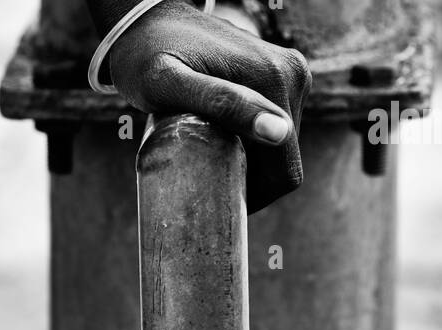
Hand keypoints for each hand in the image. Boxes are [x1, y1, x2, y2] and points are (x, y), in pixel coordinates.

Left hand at [105, 0, 310, 212]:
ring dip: (252, 163)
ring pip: (281, 148)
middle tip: (208, 178)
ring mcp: (292, 73)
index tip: (218, 198)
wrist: (149, 20)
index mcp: (276, 80)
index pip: (284, 171)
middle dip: (253, 179)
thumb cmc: (148, 56)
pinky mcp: (283, 76)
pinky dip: (252, 145)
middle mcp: (293, 73)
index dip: (255, 197)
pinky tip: (221, 140)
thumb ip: (222, 104)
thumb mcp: (171, 84)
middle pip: (285, 160)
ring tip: (212, 157)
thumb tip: (279, 133)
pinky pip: (275, 128)